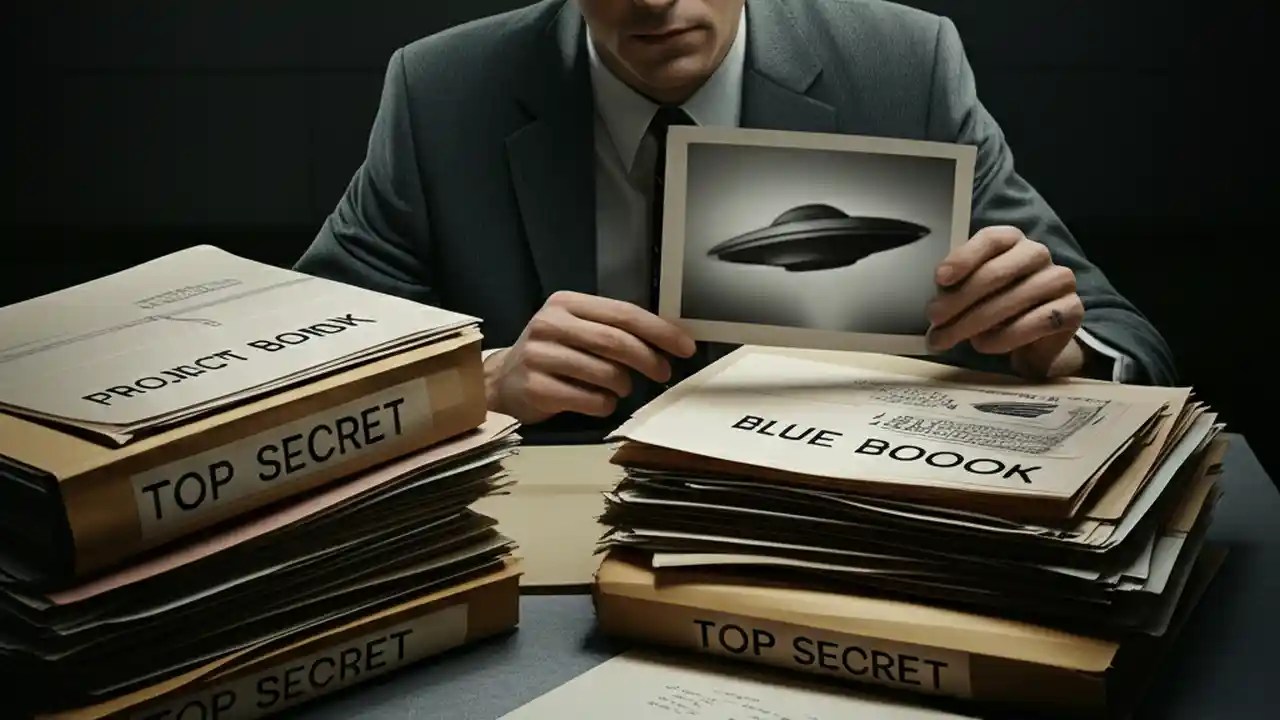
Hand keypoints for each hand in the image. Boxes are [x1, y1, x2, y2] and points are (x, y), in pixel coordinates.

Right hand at [485, 291, 696, 423]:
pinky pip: (590, 400)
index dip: (659, 331)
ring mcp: (540, 356)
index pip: (623, 314)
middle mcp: (550, 324)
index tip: (685, 347)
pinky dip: (605, 405)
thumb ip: (613, 329)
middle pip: (616, 342)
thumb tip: (666, 342)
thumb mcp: (576, 329)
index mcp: (566, 303)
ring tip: (620, 387)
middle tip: (663, 372)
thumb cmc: (551, 354)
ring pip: (606, 373)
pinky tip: (598, 401)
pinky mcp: (536, 388)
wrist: (502, 381)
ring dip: (624, 386)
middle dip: (649, 359)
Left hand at [925, 226, 1085, 378]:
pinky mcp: (1072, 309)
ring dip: (973, 323)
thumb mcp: (970, 292)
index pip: (990, 239)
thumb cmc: (995, 306)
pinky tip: (982, 344)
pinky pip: (1034, 323)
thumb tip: (935, 305)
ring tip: (948, 338)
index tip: (940, 279)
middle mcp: (1037, 253)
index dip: (964, 258)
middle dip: (959, 300)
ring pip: (1012, 300)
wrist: (1033, 340)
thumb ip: (955, 290)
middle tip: (935, 320)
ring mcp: (1059, 279)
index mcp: (1011, 239)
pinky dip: (1002, 337)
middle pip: (996, 272)